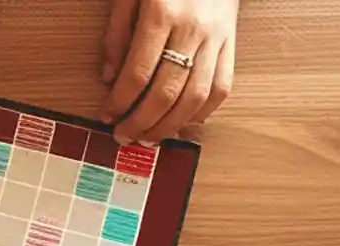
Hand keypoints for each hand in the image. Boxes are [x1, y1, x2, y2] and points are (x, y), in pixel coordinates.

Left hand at [100, 0, 236, 144]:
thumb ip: (116, 33)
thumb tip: (108, 78)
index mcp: (162, 13)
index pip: (138, 72)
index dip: (120, 101)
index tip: (107, 116)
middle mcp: (192, 29)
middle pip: (167, 91)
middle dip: (142, 122)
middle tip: (124, 136)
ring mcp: (216, 38)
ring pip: (196, 97)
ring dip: (170, 126)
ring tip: (149, 138)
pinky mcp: (232, 43)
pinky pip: (222, 87)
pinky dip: (203, 112)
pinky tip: (183, 123)